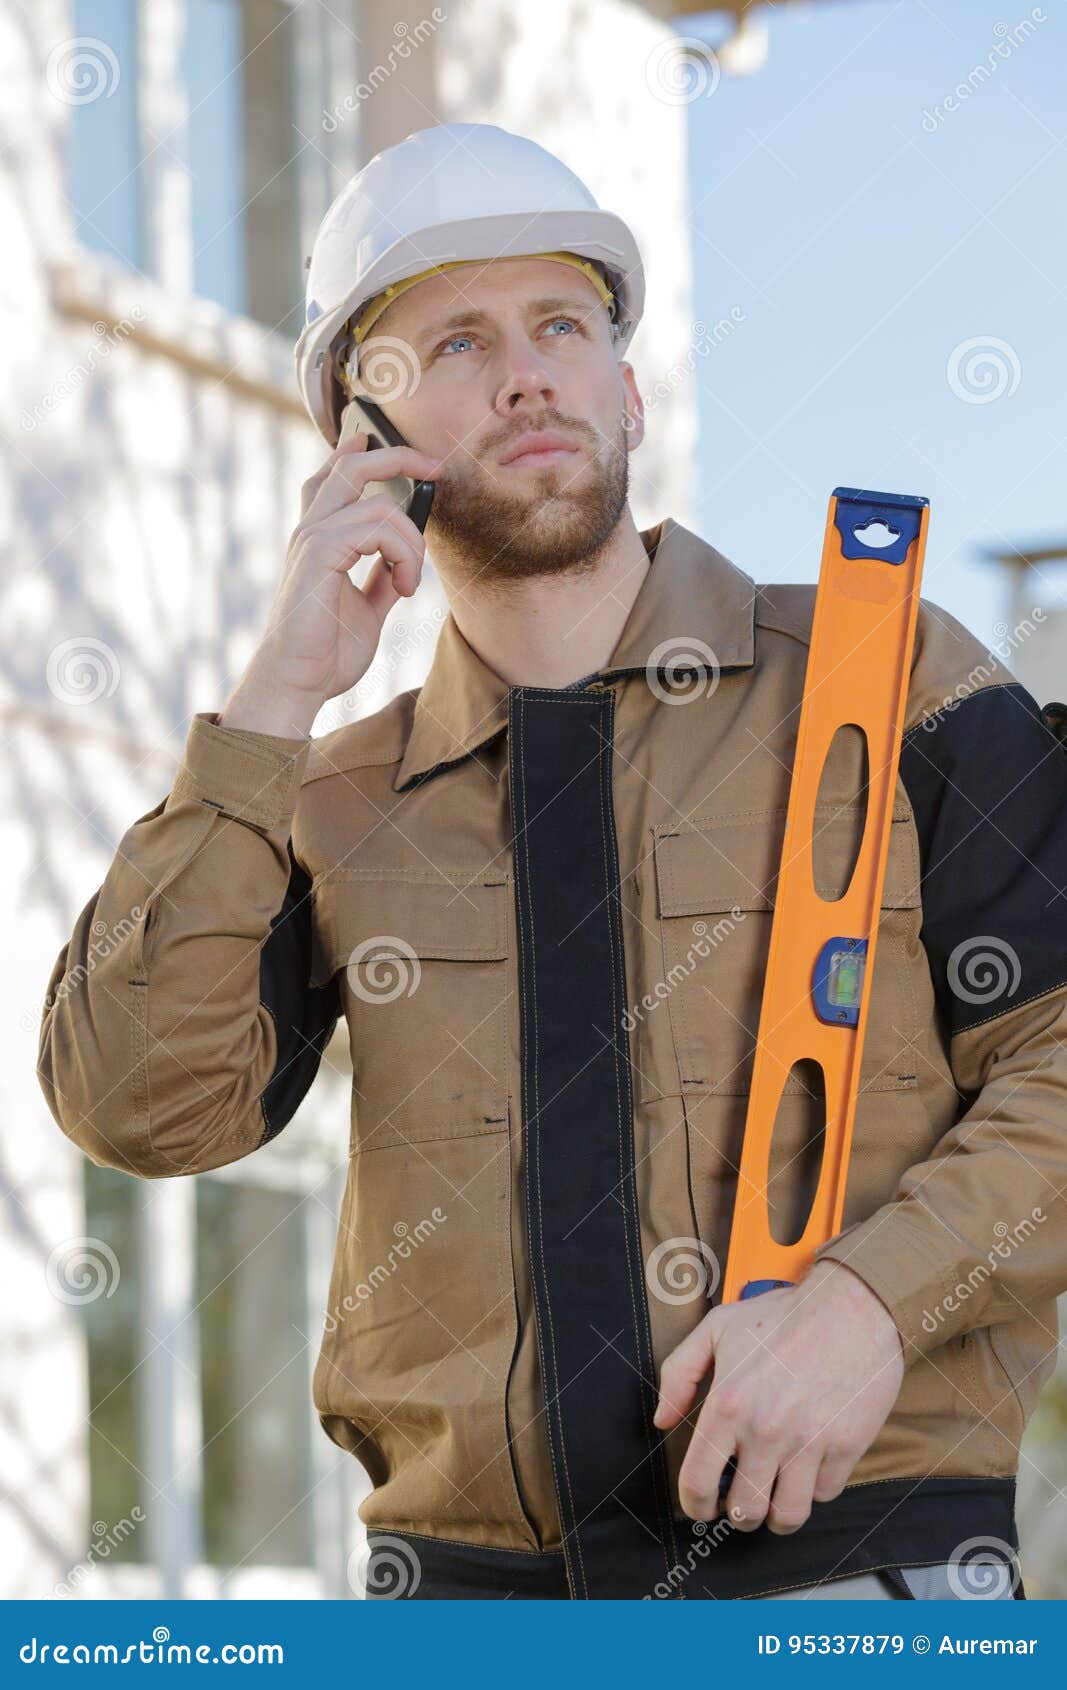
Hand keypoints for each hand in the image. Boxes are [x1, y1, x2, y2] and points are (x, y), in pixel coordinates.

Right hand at [223, 431, 443, 732]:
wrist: (298, 683)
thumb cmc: (325, 652)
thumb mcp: (368, 608)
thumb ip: (382, 579)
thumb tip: (404, 562)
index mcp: (319, 540)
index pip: (334, 477)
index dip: (363, 453)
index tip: (400, 452)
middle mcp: (311, 532)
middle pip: (350, 467)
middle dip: (398, 458)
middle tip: (435, 470)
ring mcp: (312, 540)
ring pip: (378, 504)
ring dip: (412, 543)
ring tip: (411, 583)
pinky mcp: (317, 554)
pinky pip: (374, 527)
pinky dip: (402, 554)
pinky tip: (404, 587)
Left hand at [654, 1260, 904, 1533]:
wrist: (852, 1306)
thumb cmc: (783, 1315)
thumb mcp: (717, 1328)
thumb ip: (679, 1373)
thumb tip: (662, 1420)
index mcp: (727, 1404)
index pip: (698, 1482)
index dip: (694, 1505)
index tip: (701, 1508)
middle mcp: (765, 1430)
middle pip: (744, 1512)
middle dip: (737, 1514)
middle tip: (740, 1501)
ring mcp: (808, 1442)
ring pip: (787, 1516)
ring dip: (776, 1515)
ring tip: (773, 1498)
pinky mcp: (846, 1447)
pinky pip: (825, 1494)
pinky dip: (814, 1489)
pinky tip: (808, 1467)